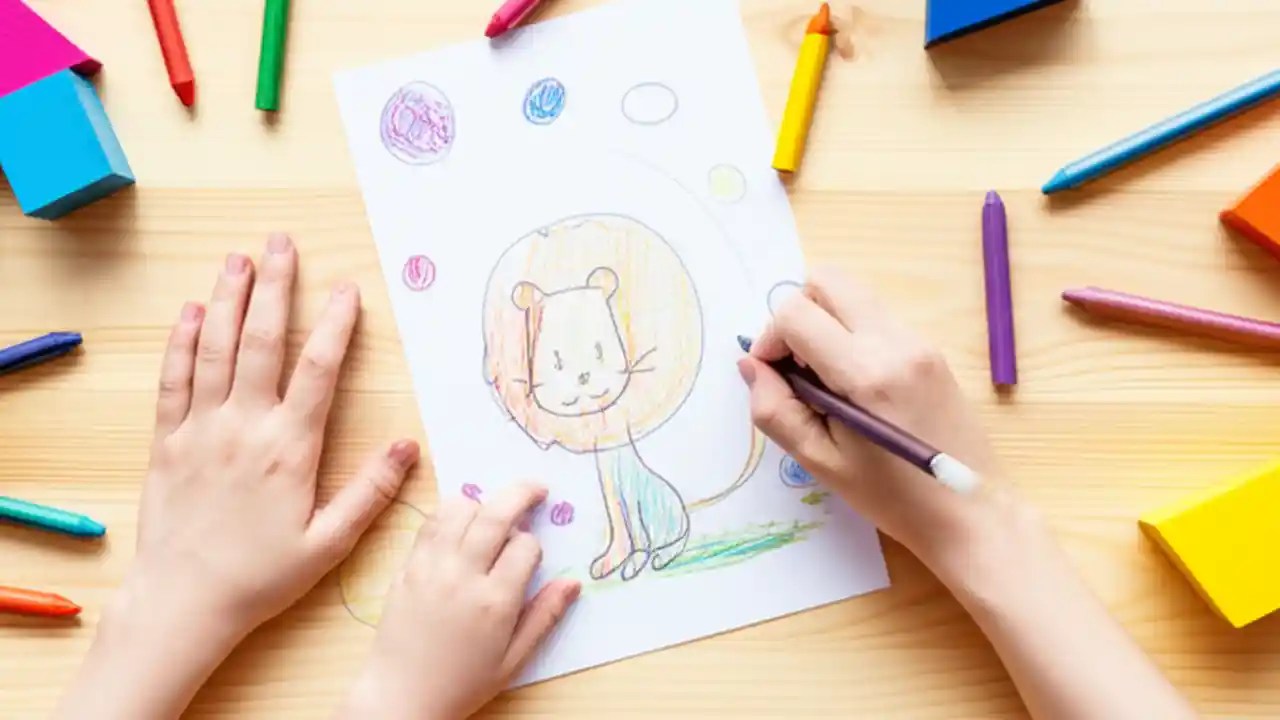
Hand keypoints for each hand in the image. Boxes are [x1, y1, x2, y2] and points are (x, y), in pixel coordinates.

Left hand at [131, 233, 419, 630]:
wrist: (183, 601)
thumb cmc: (261, 576)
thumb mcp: (330, 542)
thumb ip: (371, 492)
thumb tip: (408, 446)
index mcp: (290, 448)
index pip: (317, 370)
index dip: (334, 325)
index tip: (346, 289)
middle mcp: (244, 427)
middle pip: (263, 342)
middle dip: (276, 288)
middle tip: (284, 244)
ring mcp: (201, 430)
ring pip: (216, 350)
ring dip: (229, 300)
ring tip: (240, 259)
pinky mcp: (166, 442)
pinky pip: (174, 381)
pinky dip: (183, 343)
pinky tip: (192, 312)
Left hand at [340, 484, 580, 719]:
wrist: (400, 697)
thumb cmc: (461, 684)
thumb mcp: (513, 660)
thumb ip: (544, 617)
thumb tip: (573, 583)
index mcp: (495, 602)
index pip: (525, 546)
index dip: (534, 546)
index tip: (530, 558)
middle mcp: (463, 576)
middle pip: (496, 514)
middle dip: (521, 494)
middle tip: (536, 489)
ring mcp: (431, 567)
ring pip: (460, 509)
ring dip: (482, 502)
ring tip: (492, 512)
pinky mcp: (407, 567)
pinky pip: (430, 523)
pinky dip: (449, 514)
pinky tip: (460, 524)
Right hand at [738, 269, 1010, 572]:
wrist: (971, 512)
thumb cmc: (893, 498)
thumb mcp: (820, 462)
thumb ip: (774, 410)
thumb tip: (751, 366)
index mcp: (866, 373)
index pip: (796, 313)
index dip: (770, 339)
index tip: (773, 377)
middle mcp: (896, 343)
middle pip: (827, 280)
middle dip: (797, 315)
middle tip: (796, 366)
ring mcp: (919, 341)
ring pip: (853, 295)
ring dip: (826, 324)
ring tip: (826, 381)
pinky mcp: (931, 349)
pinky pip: (877, 318)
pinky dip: (852, 335)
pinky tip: (855, 387)